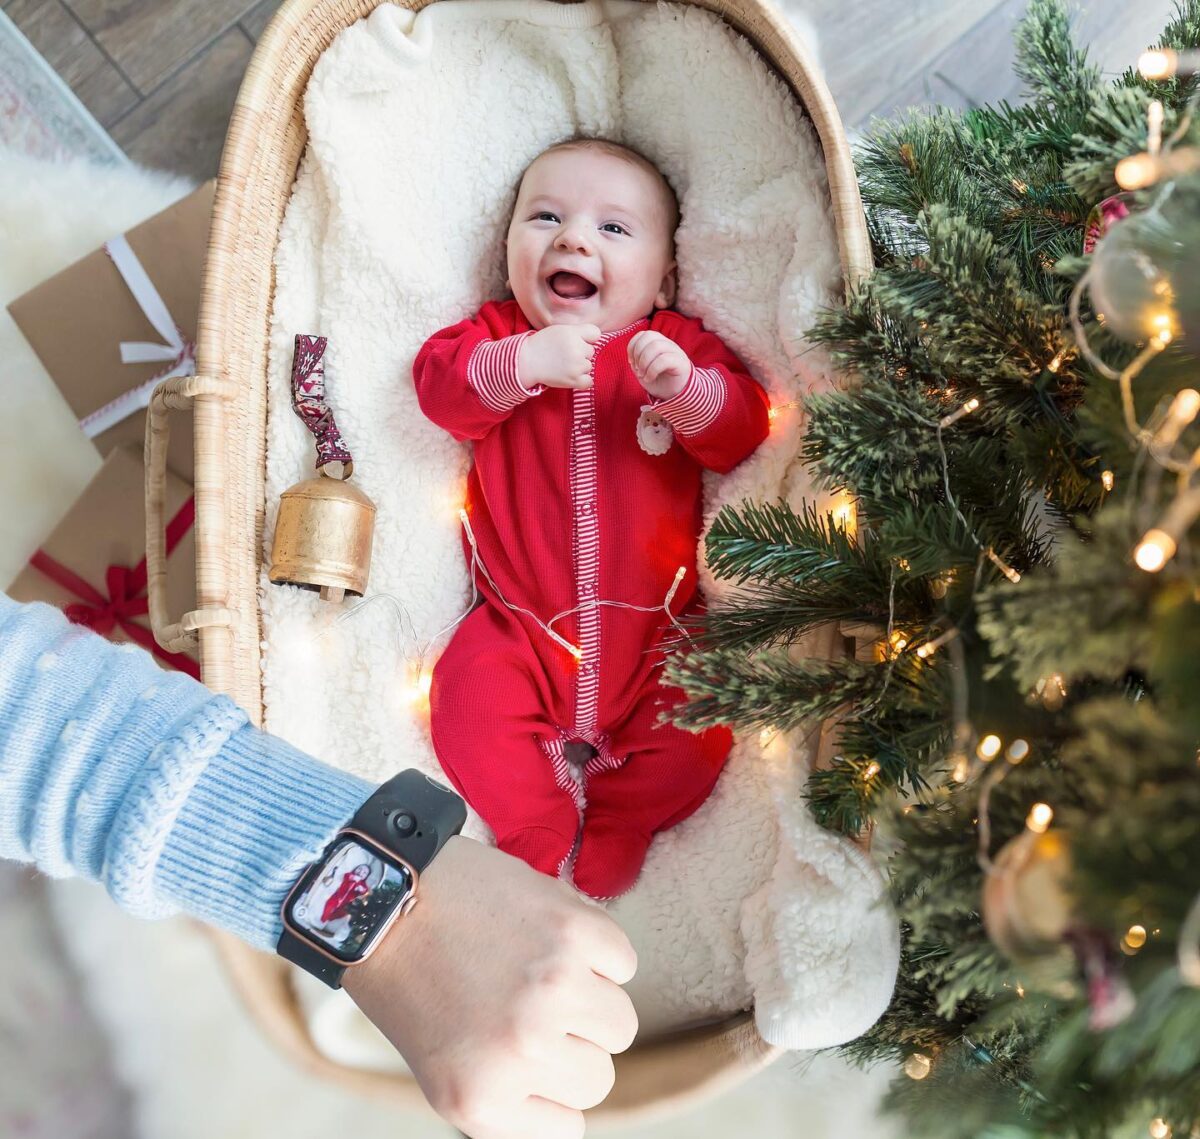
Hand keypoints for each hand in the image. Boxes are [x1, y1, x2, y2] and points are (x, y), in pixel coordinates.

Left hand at [344, 836, 637, 1138]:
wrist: (387, 897)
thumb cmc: (413, 981)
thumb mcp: (448, 1073)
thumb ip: (512, 1097)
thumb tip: (575, 1105)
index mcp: (483, 1101)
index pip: (572, 1123)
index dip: (552, 1085)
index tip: (530, 1056)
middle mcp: (522, 1050)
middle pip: (599, 1074)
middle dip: (572, 1043)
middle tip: (531, 1006)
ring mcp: (553, 989)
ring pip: (619, 1023)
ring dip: (591, 997)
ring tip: (542, 970)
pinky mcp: (573, 931)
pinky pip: (623, 961)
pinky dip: (598, 949)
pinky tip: (550, 936)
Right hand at [518, 324, 601, 390]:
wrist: (527, 361)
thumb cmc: (543, 344)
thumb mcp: (559, 330)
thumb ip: (577, 332)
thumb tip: (595, 338)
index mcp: (573, 333)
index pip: (595, 333)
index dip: (587, 338)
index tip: (578, 341)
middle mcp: (577, 348)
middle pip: (591, 351)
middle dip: (581, 353)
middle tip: (565, 355)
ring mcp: (577, 365)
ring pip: (588, 366)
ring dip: (580, 367)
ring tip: (564, 365)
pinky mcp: (574, 380)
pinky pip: (589, 381)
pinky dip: (582, 380)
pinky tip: (571, 376)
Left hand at [627, 331, 691, 399]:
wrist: (675, 396)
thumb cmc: (659, 382)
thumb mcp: (643, 370)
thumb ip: (637, 359)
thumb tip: (632, 355)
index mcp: (659, 343)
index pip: (644, 334)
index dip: (633, 346)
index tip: (631, 362)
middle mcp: (669, 344)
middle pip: (649, 336)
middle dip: (637, 353)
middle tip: (636, 369)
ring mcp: (676, 352)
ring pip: (656, 346)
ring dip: (644, 362)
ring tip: (642, 375)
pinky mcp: (681, 363)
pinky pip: (664, 360)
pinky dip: (651, 370)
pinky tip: (649, 379)